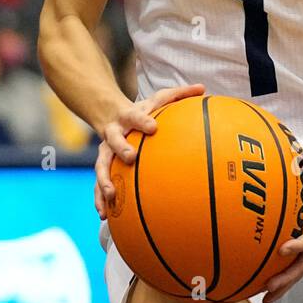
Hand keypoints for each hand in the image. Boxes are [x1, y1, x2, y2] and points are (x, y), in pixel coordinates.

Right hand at [93, 82, 204, 219]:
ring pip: (101, 166)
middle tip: (130, 157)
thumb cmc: (142, 111)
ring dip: (104, 181)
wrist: (109, 114)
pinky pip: (100, 184)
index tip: (152, 127)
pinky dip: (100, 198)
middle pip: (113, 141)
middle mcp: (113, 134)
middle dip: (120, 148)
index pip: (135, 117)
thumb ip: (179, 95)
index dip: (142, 121)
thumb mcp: (158, 99)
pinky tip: (104, 215)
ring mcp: (105, 152)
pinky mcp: (104, 166)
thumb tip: (202, 88)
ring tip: (111, 196)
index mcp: (128, 118)